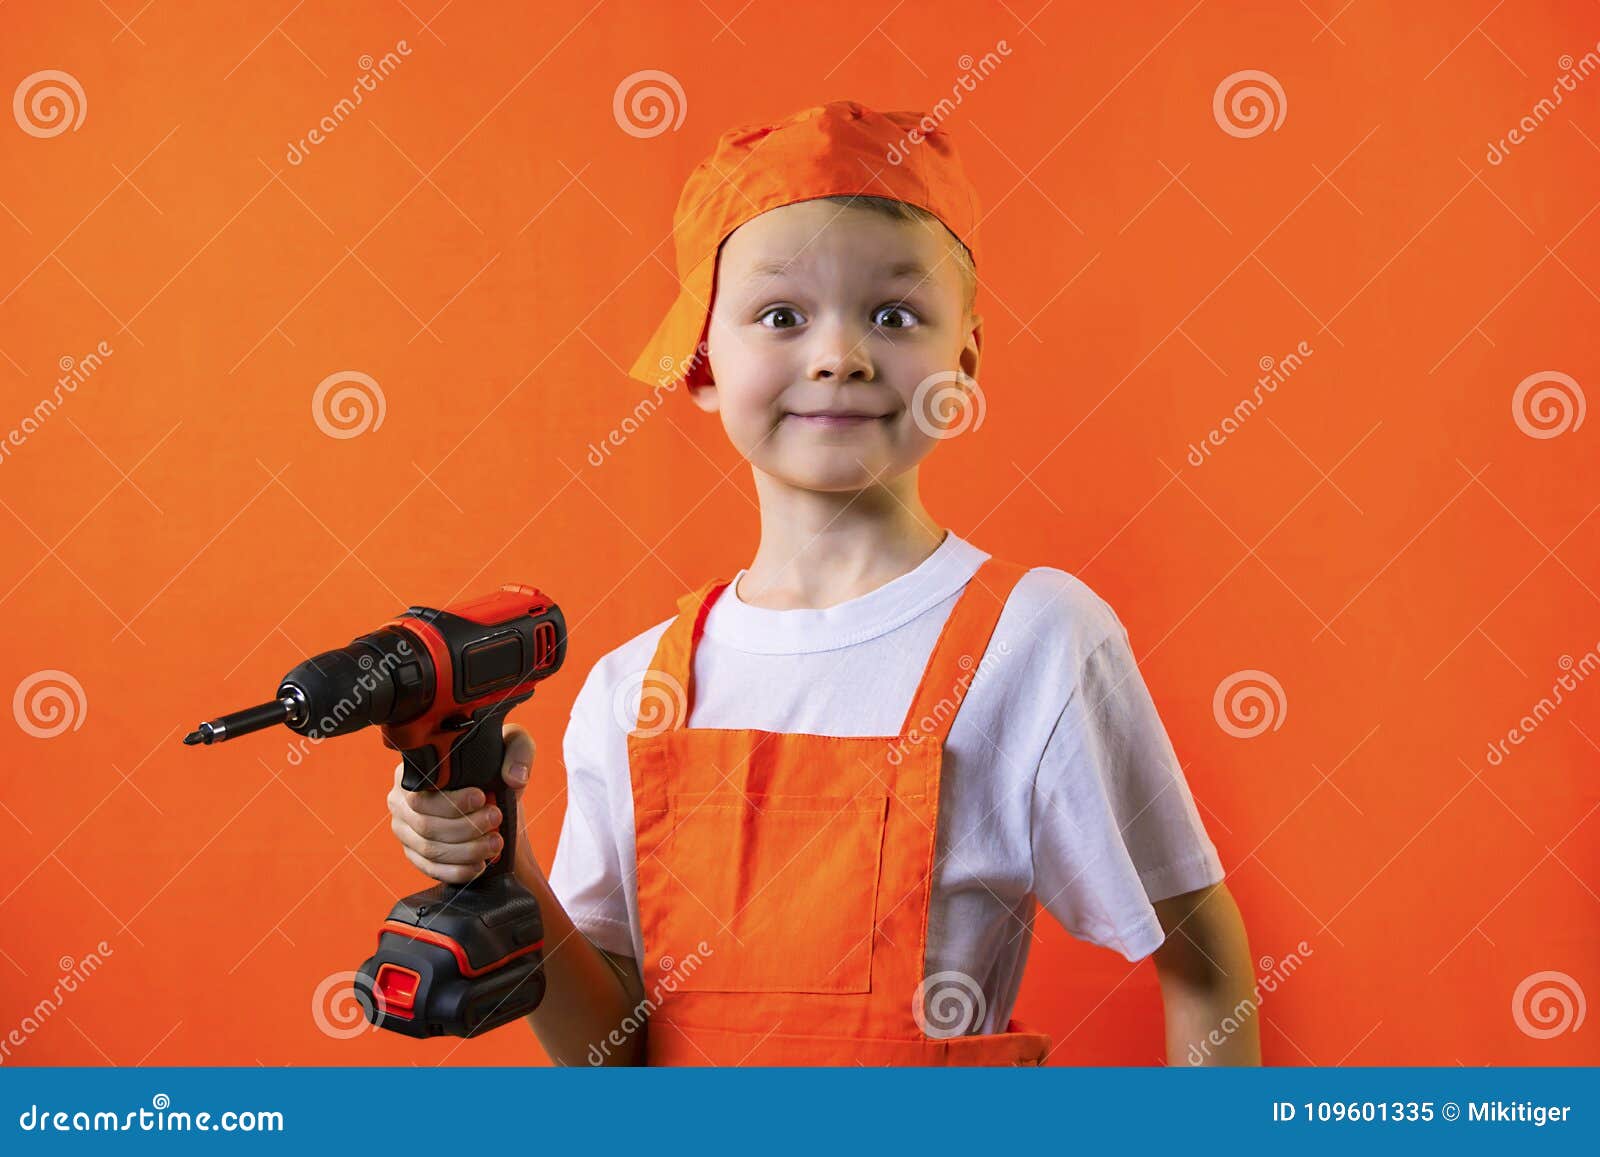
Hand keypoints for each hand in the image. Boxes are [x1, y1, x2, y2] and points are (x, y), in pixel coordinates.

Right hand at [386, 723, 536, 883]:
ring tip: (495, 843)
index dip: (452, 801)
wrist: (495, 801)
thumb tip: (514, 777)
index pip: (422, 792)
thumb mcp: (512, 747)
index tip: (483, 798)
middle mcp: (403, 801)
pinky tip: (479, 864)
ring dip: (467, 850)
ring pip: (430, 849)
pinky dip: (457, 871)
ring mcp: (406, 831)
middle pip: (426, 824)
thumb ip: (518, 751)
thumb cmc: (495, 768)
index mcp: (417, 772)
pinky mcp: (415, 854)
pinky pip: (431, 869)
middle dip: (466, 827)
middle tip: (495, 820)